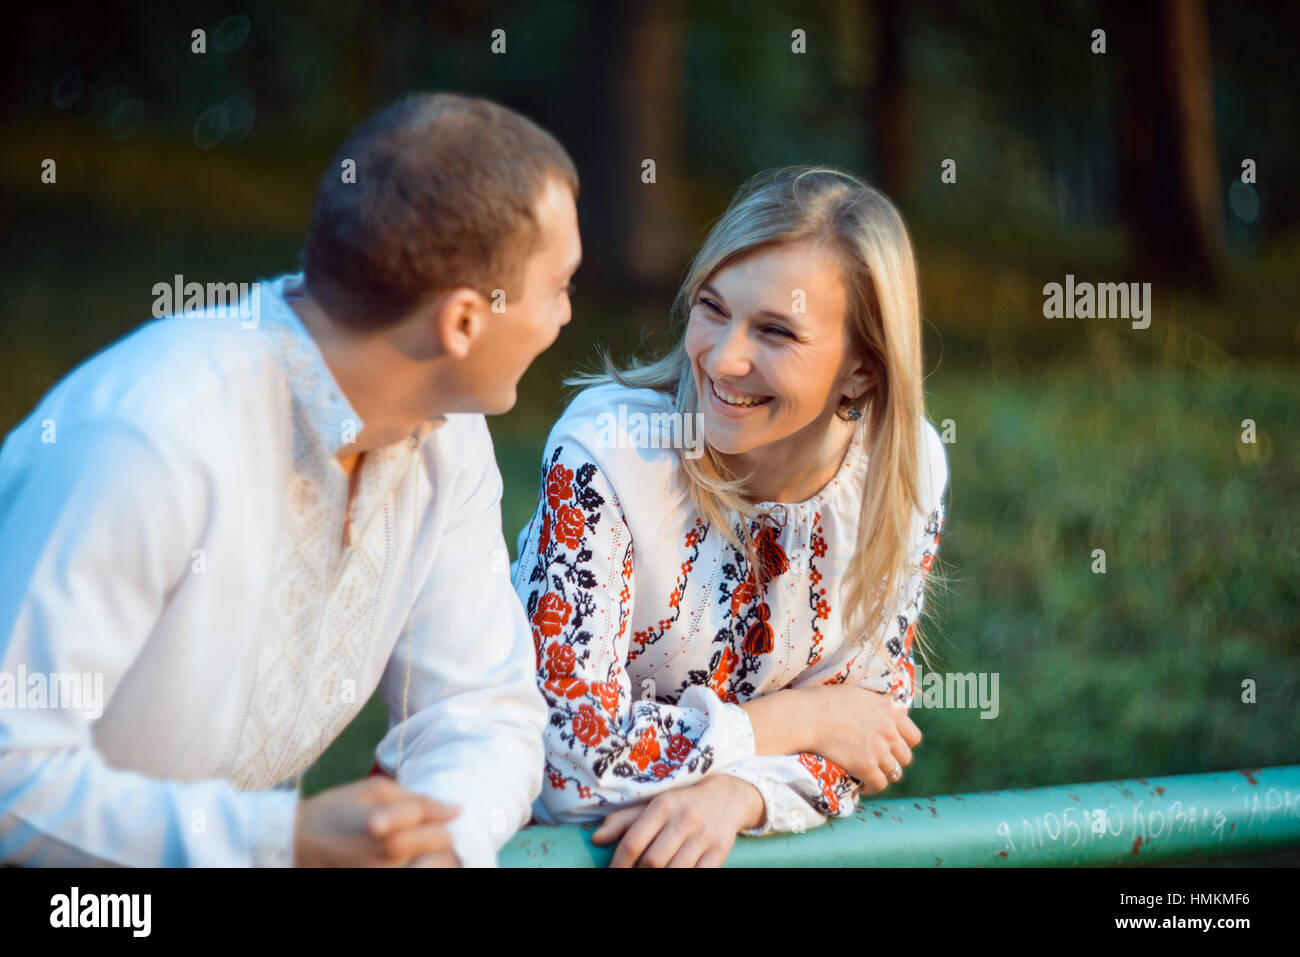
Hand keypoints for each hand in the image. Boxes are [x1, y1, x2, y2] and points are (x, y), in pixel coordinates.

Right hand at [293, 777, 459, 866]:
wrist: (297, 843)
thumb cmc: (337, 809)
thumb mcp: (376, 791)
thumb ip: (419, 800)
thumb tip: (457, 810)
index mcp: (391, 832)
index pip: (443, 832)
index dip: (441, 820)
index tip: (435, 813)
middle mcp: (391, 862)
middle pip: (442, 853)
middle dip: (439, 837)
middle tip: (423, 828)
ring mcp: (386, 877)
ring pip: (433, 867)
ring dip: (432, 854)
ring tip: (416, 842)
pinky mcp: (379, 882)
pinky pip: (416, 872)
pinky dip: (418, 863)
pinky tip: (406, 853)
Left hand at [591, 775, 763, 867]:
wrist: (727, 797)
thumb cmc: (681, 803)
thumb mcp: (653, 804)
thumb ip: (623, 820)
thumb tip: (596, 839)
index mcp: (663, 805)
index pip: (633, 842)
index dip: (618, 865)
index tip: (613, 873)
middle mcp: (684, 819)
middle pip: (652, 862)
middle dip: (638, 875)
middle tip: (632, 876)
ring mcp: (704, 836)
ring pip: (675, 871)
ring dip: (659, 880)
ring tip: (651, 877)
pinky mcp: (720, 851)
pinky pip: (698, 875)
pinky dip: (683, 879)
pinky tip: (672, 876)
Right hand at [805, 685, 921, 793]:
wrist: (807, 717)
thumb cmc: (825, 701)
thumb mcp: (859, 694)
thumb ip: (878, 704)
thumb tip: (888, 707)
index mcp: (889, 711)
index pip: (914, 737)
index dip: (905, 744)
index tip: (892, 747)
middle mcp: (889, 731)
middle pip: (906, 757)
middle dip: (893, 760)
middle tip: (877, 762)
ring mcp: (879, 750)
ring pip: (895, 772)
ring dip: (882, 774)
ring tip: (869, 775)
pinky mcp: (866, 766)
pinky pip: (880, 784)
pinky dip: (871, 787)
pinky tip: (861, 785)